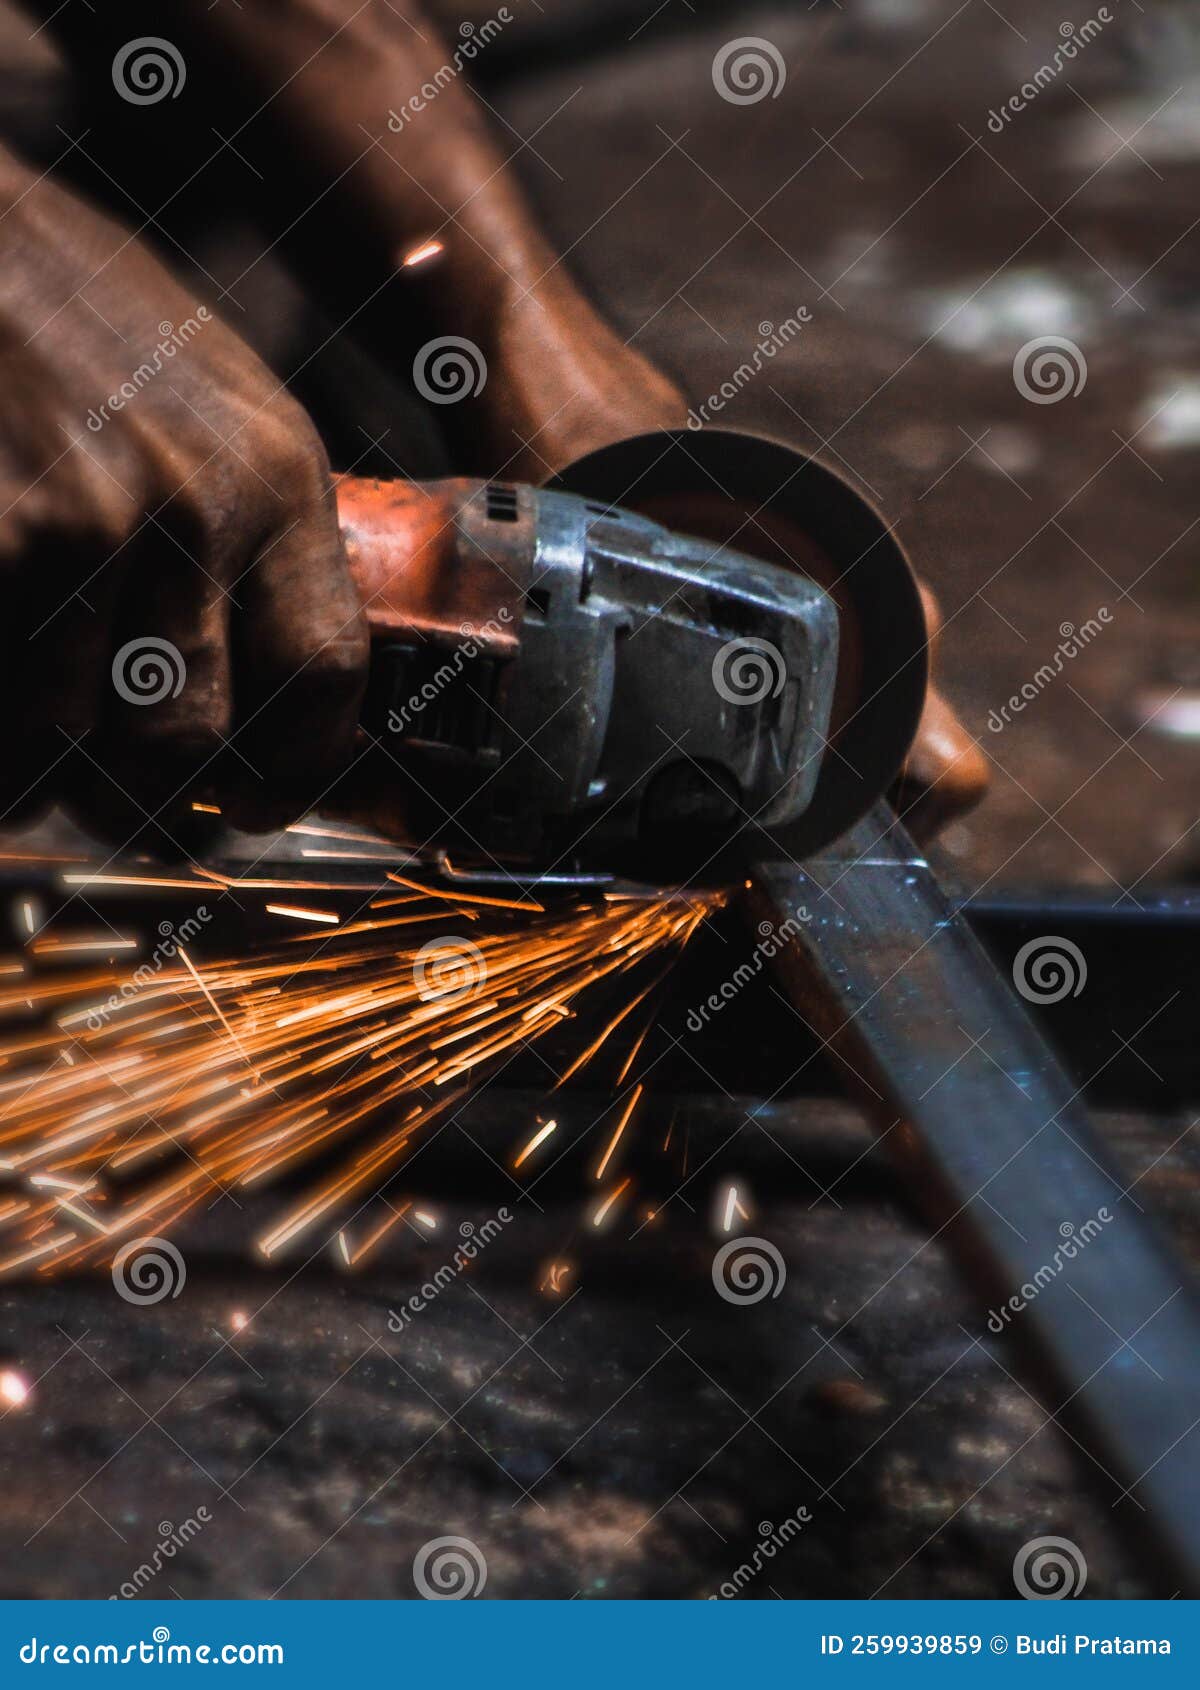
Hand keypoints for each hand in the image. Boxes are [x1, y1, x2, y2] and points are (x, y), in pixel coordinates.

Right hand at [0, 147, 366, 844]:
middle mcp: (196, 505)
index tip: (256, 804)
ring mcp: (83, 523)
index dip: (294, 769)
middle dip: (140, 796)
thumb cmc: (66, 302)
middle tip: (108, 795)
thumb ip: (248, 522)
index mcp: (277, 473)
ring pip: (68, 741)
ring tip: (25, 733)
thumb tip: (263, 668)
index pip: (324, 674)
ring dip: (36, 767)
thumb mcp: (209, 390)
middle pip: (187, 739)